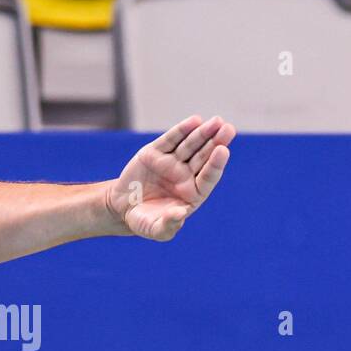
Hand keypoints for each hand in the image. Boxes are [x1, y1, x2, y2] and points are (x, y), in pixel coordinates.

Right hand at [104, 115, 235, 240]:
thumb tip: (180, 214)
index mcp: (193, 194)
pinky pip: (171, 139)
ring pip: (190, 145)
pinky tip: (194, 121)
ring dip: (203, 132)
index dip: (215, 164)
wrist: (121, 208)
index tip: (223, 150)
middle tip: (228, 129)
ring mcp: (172, 162)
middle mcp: (186, 176)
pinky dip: (182, 130)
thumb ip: (169, 224)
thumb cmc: (144, 222)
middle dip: (216, 142)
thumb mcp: (156, 229)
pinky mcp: (156, 152)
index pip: (208, 177)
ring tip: (216, 121)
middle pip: (204, 156)